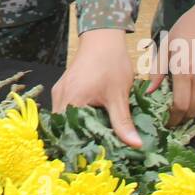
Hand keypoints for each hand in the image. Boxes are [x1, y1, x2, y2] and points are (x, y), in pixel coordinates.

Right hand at [51, 29, 142, 147]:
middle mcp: (60, 97)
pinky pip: (66, 110)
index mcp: (71, 100)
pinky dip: (77, 118)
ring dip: (78, 128)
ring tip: (96, 138)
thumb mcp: (118, 95)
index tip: (95, 157)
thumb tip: (135, 145)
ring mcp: (59, 92)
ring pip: (64, 120)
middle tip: (98, 150)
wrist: (103, 37)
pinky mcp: (63, 87)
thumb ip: (123, 122)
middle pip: (64, 129)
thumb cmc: (111, 63)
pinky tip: (92, 121)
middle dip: (80, 139)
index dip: (80, 147)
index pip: (68, 134)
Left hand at [148, 0, 194, 127]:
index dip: (173, 118)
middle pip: (194, 110)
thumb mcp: (168, 44)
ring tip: (185, 101)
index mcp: (184, 71)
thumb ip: (158, 69)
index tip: (168, 121)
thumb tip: (150, 90)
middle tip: (174, 115)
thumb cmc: (190, 26)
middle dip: (183, 116)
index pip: (180, 106)